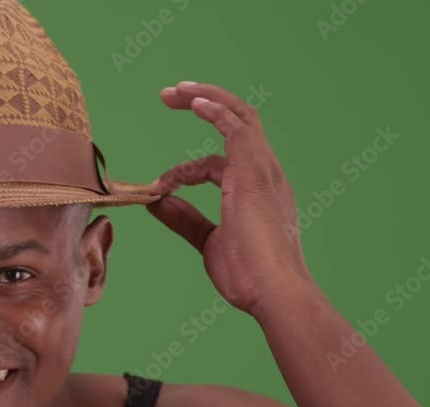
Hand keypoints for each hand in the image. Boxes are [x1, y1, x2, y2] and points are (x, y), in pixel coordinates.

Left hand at [147, 81, 316, 316]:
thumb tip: (156, 201)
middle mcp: (265, 173)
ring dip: (205, 97)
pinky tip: (192, 101)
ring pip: (239, 115)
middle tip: (168, 94)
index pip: (219, 162)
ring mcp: (262, 171)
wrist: (272, 292)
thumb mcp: (208, 241)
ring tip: (173, 91)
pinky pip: (237, 128)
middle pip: (238, 121)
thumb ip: (185, 219)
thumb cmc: (249, 275)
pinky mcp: (253, 173)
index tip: (159, 187)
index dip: (185, 170)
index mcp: (258, 191)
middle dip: (203, 102)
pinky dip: (215, 110)